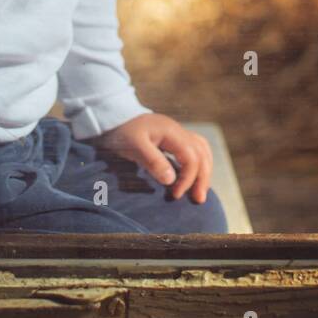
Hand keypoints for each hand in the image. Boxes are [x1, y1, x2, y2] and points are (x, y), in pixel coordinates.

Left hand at [91, 112, 212, 203]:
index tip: (175, 194)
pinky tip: (194, 175)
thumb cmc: (122, 132)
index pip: (191, 157)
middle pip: (201, 153)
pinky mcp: (173, 138)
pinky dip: (199, 163)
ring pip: (202, 150)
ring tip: (200, 190)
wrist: (114, 118)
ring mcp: (177, 133)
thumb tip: (171, 179)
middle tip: (198, 199)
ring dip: (204, 170)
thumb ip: (153, 161)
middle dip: (202, 177)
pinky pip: (195, 149)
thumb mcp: (134, 146)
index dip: (188, 178)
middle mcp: (178, 131)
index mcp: (171, 132)